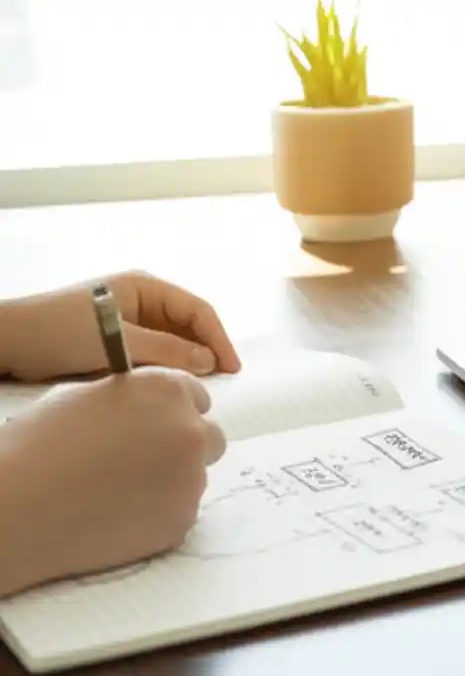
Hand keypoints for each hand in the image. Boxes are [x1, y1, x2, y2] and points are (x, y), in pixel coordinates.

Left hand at [0, 270, 241, 381]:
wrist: (11, 343)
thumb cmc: (59, 332)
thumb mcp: (118, 341)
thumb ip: (166, 350)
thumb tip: (209, 361)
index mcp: (145, 288)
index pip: (197, 310)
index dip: (218, 338)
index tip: (231, 368)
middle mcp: (142, 302)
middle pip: (189, 326)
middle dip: (206, 351)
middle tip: (220, 383)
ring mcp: (130, 323)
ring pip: (173, 343)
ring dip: (186, 363)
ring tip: (197, 387)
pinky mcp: (119, 344)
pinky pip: (154, 355)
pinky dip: (165, 369)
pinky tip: (169, 386)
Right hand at [0, 368, 224, 594]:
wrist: (20, 506)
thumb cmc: (38, 444)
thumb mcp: (84, 396)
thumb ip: (131, 400)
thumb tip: (145, 411)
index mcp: (167, 391)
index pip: (197, 397)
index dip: (174, 411)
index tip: (158, 424)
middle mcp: (191, 431)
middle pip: (209, 438)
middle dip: (184, 447)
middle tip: (145, 461)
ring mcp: (192, 479)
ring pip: (194, 478)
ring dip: (170, 481)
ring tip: (118, 492)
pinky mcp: (182, 520)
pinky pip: (179, 512)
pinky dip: (157, 514)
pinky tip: (116, 516)